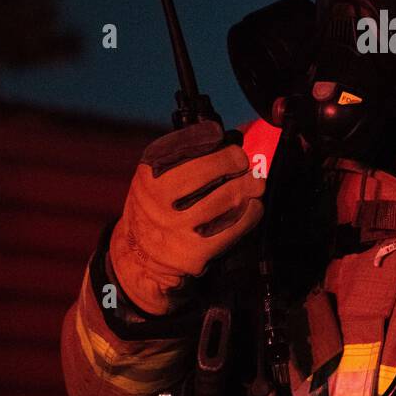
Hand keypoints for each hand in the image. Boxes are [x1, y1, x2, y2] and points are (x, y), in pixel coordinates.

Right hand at [110, 129, 264, 315]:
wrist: (140, 258)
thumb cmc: (156, 208)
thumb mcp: (154, 179)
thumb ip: (182, 158)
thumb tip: (229, 140)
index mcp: (149, 176)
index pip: (184, 146)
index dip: (210, 137)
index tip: (225, 137)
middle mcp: (158, 201)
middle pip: (208, 170)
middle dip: (234, 160)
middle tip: (243, 161)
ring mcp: (176, 228)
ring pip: (226, 198)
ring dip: (248, 187)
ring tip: (255, 183)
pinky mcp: (194, 252)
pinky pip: (234, 228)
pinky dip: (250, 213)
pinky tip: (253, 206)